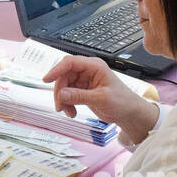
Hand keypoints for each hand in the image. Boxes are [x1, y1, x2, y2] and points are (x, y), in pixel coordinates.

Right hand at [43, 54, 158, 143]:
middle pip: (64, 75)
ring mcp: (84, 81)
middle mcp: (88, 71)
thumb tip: (62, 94)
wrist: (129, 114)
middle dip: (59, 91)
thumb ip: (80, 96)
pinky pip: (67, 94)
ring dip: (63, 100)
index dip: (56, 70)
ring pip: (64, 86)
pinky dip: (67, 104)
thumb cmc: (123, 102)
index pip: (70, 62)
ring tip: (69, 112)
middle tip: (60, 106)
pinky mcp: (82, 90)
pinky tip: (72, 112)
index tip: (47, 79)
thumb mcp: (101, 99)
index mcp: (94, 66)